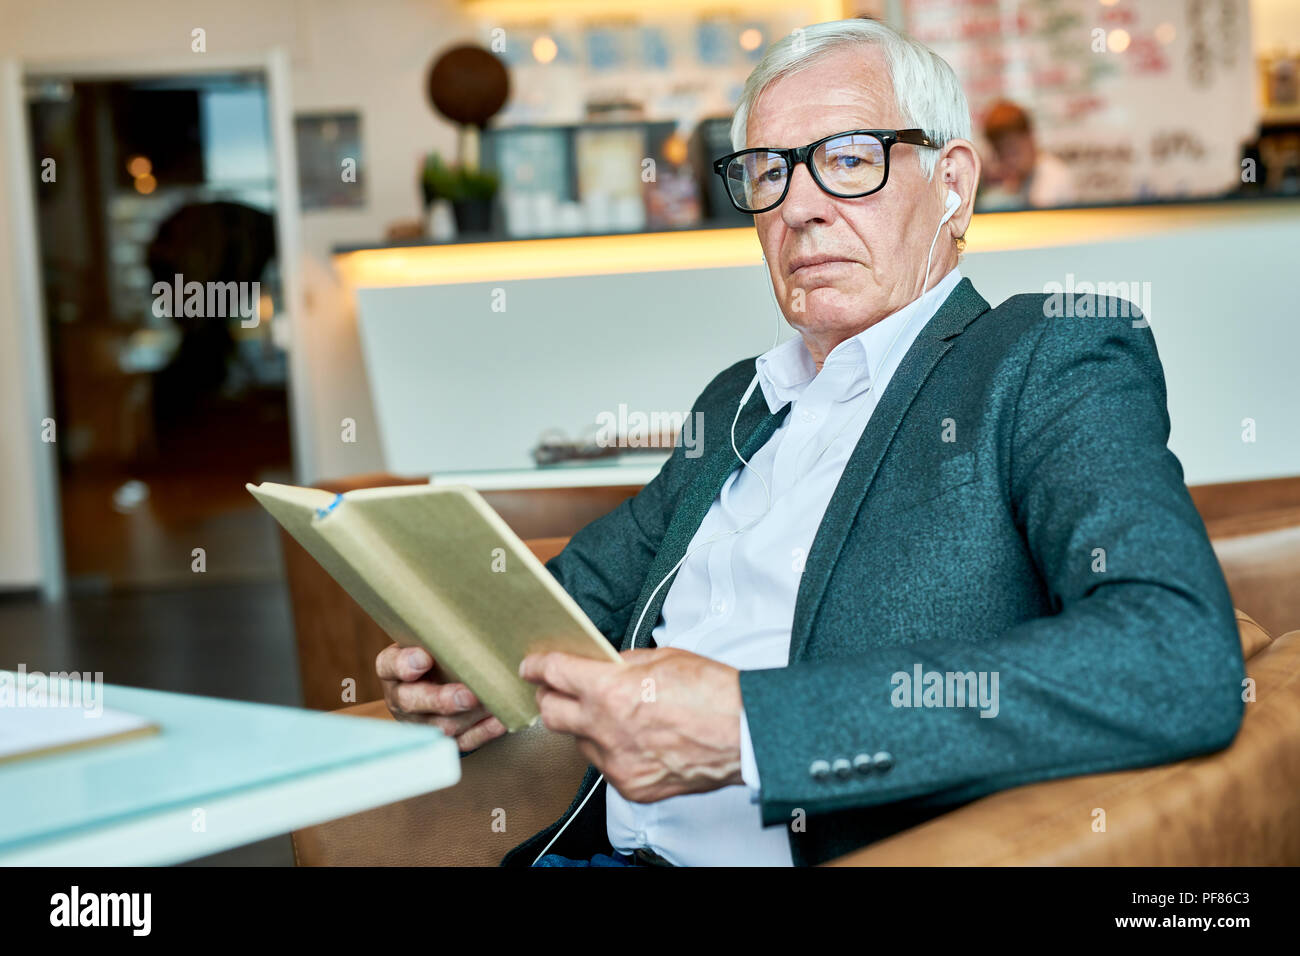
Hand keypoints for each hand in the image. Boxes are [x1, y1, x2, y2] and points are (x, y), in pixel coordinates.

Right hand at [375, 643, 506, 752]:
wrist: (440, 682)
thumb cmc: (439, 654)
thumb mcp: (431, 641)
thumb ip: (441, 634)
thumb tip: (475, 618)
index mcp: (393, 668)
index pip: (390, 665)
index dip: (405, 664)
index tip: (424, 659)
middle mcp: (401, 696)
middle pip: (412, 701)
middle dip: (441, 699)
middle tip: (467, 695)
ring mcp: (420, 722)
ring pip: (441, 725)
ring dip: (469, 716)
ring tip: (493, 704)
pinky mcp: (442, 741)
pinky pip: (463, 741)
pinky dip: (484, 731)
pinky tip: (500, 719)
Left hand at [518, 646, 743, 802]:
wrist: (745, 734)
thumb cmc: (712, 693)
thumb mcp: (662, 658)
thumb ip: (622, 663)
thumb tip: (603, 664)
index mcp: (610, 690)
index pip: (554, 674)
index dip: (538, 666)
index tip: (532, 666)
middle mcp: (605, 729)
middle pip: (550, 713)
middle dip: (550, 698)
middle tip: (559, 689)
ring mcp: (617, 762)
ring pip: (579, 743)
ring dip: (586, 727)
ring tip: (615, 717)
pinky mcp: (631, 786)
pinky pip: (607, 766)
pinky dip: (614, 752)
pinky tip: (638, 740)